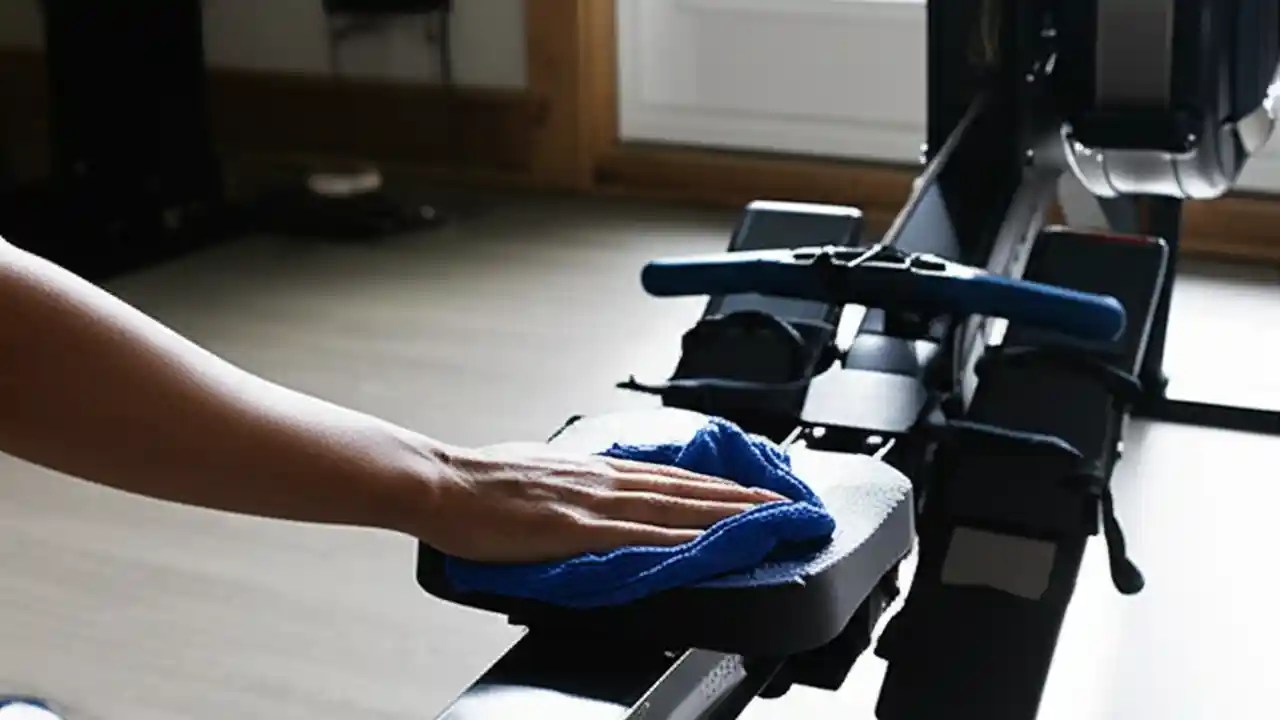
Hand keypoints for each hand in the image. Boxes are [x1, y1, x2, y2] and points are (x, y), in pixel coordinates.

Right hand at [416, 443, 786, 563]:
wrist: (443, 483)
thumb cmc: (482, 480)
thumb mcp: (542, 469)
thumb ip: (577, 483)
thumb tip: (597, 489)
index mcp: (595, 469)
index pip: (671, 476)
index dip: (716, 483)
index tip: (751, 489)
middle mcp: (604, 479)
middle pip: (686, 488)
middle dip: (739, 497)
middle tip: (783, 503)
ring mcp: (593, 503)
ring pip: (674, 506)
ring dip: (724, 511)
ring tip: (764, 518)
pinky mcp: (575, 529)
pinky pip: (636, 534)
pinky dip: (676, 535)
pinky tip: (705, 541)